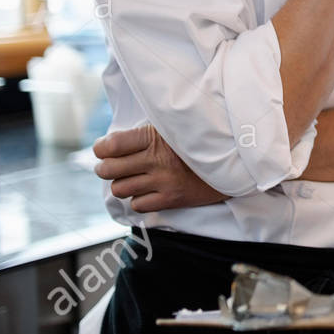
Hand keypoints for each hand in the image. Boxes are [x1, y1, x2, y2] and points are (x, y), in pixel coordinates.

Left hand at [93, 123, 228, 212]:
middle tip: (114, 166)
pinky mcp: (172, 199)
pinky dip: (139, 199)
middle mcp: (157, 160)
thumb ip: (146, 133)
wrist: (231, 163)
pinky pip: (137, 205)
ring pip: (119, 189)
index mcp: (155, 138)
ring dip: (123, 184)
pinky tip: (148, 191)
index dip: (102, 148)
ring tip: (133, 178)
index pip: (111, 146)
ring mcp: (164, 182)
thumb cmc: (198, 142)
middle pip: (108, 169)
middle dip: (106, 168)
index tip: (106, 149)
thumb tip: (112, 142)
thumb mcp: (173, 128)